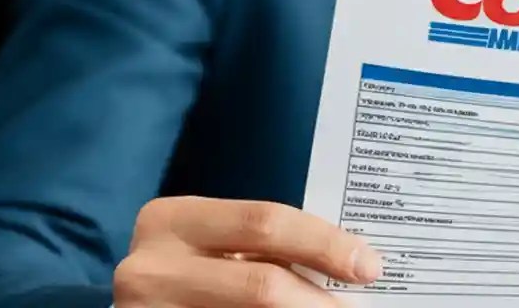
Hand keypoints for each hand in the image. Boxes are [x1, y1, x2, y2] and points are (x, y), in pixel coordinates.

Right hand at [113, 196, 381, 306]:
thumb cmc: (192, 274)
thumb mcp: (218, 247)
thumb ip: (266, 246)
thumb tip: (352, 261)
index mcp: (172, 219)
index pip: (264, 221)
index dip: (324, 244)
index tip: (369, 266)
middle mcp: (150, 267)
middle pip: (262, 282)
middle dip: (321, 300)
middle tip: (361, 306)